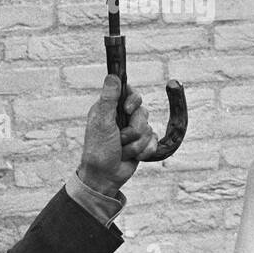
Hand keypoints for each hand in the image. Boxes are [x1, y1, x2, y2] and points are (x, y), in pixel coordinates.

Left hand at [77, 75, 158, 196]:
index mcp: (109, 109)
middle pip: (143, 112)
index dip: (133, 101)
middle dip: (135, 129)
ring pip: (149, 128)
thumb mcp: (103, 122)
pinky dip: (144, 150)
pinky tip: (133, 156)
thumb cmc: (99, 150)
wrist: (106, 176)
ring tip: (123, 150)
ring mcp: (133, 131)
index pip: (129, 93)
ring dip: (136, 143)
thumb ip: (109, 99)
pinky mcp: (142, 143)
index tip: (128, 110)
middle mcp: (122, 118)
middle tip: (121, 138)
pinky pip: (154, 141)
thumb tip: (113, 75)